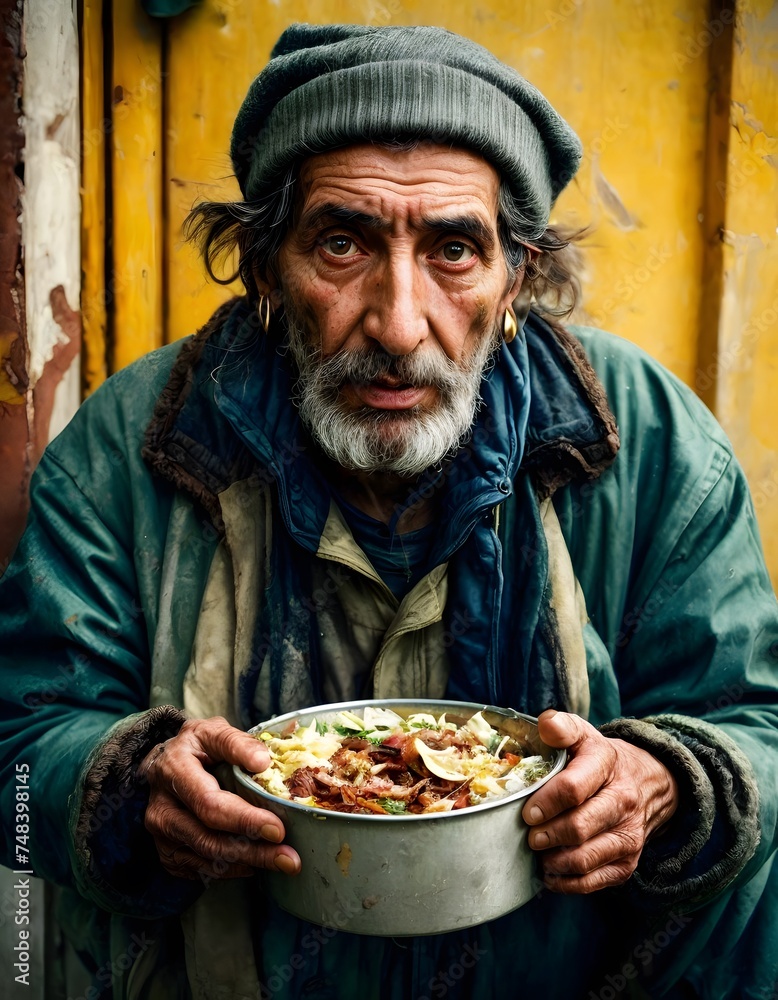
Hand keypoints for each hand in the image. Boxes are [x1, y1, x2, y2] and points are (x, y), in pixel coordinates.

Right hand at [139, 716, 300, 880]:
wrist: (163, 764)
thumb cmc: (196, 747)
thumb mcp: (213, 732)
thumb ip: (236, 742)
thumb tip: (263, 762)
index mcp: (173, 769)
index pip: (210, 802)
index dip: (244, 818)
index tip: (278, 829)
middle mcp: (162, 805)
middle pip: (208, 837)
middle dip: (253, 850)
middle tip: (289, 859)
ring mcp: (161, 832)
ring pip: (206, 857)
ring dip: (248, 863)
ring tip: (282, 862)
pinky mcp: (166, 852)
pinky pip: (200, 869)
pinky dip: (231, 869)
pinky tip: (254, 863)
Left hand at [522, 710, 677, 892]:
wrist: (648, 782)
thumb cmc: (600, 759)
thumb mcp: (583, 735)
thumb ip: (561, 727)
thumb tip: (546, 724)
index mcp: (607, 765)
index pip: (573, 788)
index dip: (545, 802)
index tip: (527, 811)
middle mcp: (624, 802)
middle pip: (579, 828)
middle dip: (547, 834)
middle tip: (529, 835)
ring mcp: (629, 836)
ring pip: (585, 859)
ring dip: (554, 861)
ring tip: (537, 852)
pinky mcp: (628, 863)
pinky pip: (593, 882)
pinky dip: (566, 882)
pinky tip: (550, 871)